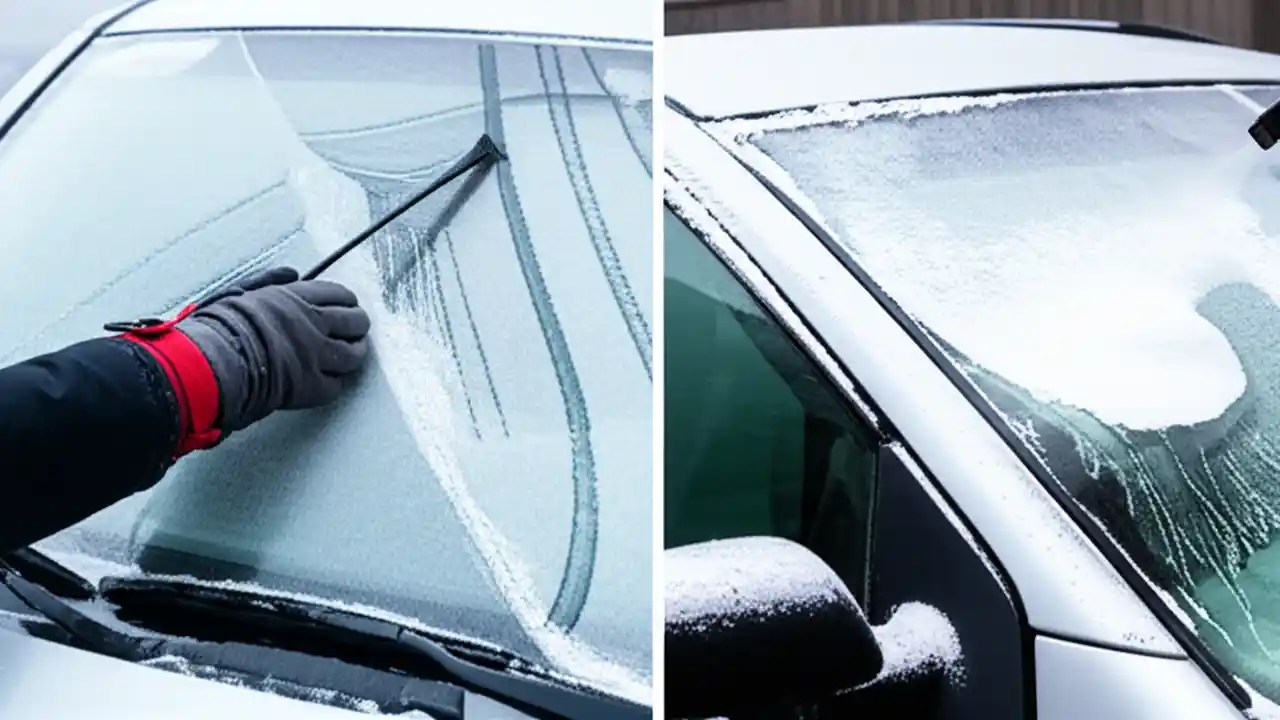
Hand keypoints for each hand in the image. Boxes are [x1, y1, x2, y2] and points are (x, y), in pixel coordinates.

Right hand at [177, 267, 370, 431]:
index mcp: (294, 299)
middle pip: (354, 321)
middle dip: (358, 324)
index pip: (337, 294)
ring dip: (356, 352)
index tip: (349, 304)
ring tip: (355, 352)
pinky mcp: (310, 387)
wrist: (209, 363)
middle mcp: (311, 325)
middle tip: (357, 328)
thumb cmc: (215, 328)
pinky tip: (334, 379)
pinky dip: (337, 381)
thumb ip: (269, 281)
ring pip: (353, 354)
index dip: (347, 300)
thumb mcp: (239, 291)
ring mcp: (314, 357)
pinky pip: (337, 385)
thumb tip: (292, 273)